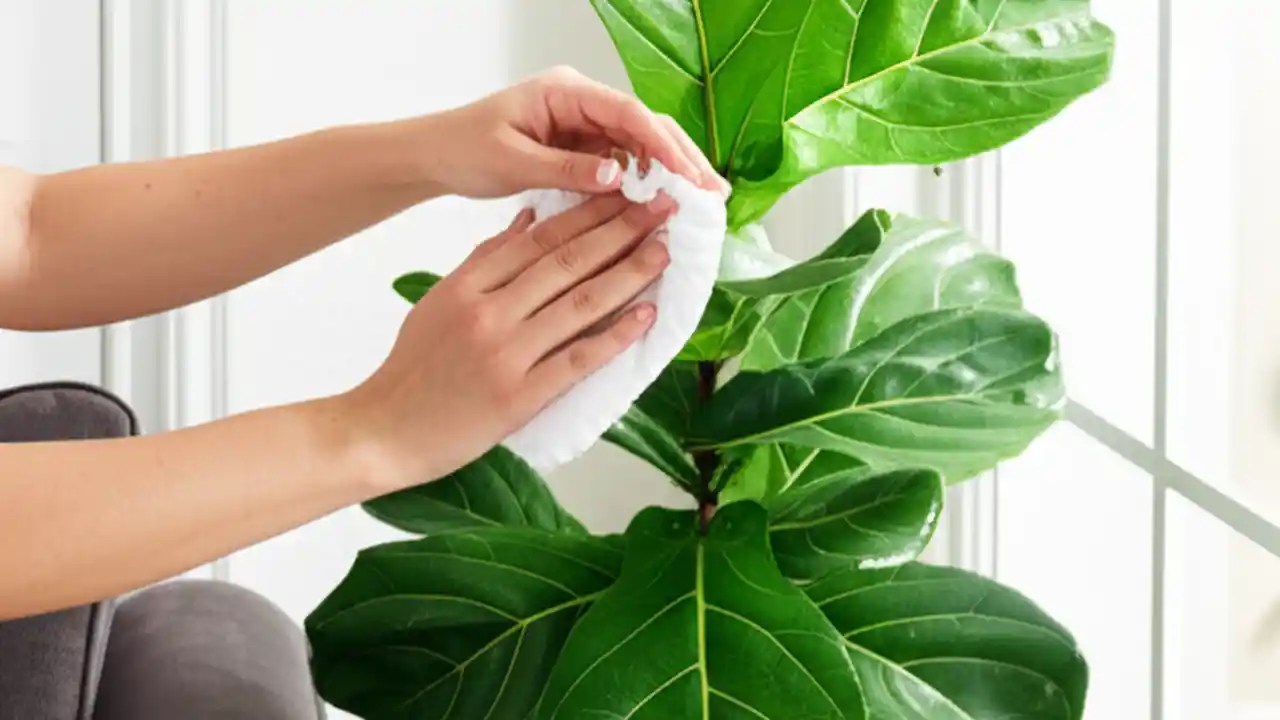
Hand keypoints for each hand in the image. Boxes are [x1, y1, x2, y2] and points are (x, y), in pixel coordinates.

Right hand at [344, 193, 676, 487]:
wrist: (383, 432)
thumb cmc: (412, 370)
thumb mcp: (440, 301)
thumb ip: (485, 261)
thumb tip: (528, 220)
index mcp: (468, 286)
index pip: (538, 239)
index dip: (587, 213)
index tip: (624, 194)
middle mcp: (488, 314)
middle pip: (566, 262)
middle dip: (619, 231)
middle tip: (661, 209)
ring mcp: (505, 355)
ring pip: (580, 303)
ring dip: (629, 274)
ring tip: (663, 251)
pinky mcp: (520, 397)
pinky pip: (579, 358)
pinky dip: (616, 334)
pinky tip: (647, 314)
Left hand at [419, 66, 727, 198]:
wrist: (435, 154)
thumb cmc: (464, 149)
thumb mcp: (513, 161)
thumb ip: (566, 168)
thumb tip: (619, 177)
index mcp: (564, 91)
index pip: (628, 113)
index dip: (664, 145)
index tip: (689, 177)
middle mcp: (580, 99)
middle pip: (644, 123)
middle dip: (680, 157)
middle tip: (713, 193)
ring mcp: (582, 120)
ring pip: (639, 141)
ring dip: (669, 170)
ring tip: (698, 202)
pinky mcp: (580, 143)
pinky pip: (622, 158)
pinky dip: (645, 179)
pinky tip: (661, 202)